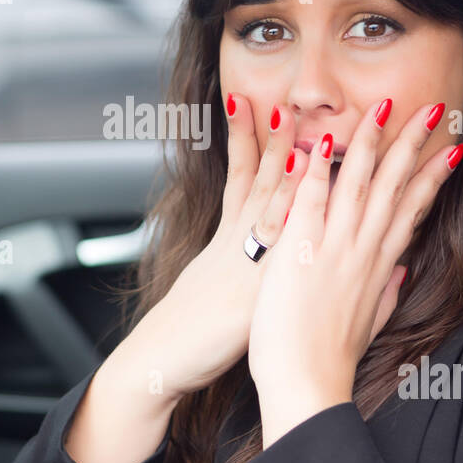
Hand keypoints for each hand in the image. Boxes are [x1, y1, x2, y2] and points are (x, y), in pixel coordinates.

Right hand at [123, 92, 305, 400]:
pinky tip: (306, 207)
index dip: (248, 140)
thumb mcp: (214, 291)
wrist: (156, 364)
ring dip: (285, 167)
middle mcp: (234, 246)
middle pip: (257, 182)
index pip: (242, 180)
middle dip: (271, 140)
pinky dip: (292, 229)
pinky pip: (276, 257)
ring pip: (267, 207)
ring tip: (295, 130)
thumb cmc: (189, 336)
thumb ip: (240, 268)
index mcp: (227, 244)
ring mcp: (243, 267)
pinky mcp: (250, 296)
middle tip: (284, 98)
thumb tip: (257, 255)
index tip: (257, 103)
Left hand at [244, 99, 462, 445]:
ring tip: (382, 108)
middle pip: (393, 186)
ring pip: (356, 184)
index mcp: (379, 268)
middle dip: (413, 143)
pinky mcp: (299, 252)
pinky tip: (322, 141)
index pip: (412, 210)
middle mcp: (362, 252)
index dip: (432, 176)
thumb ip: (387, 293)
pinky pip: (309, 201)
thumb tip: (400, 272)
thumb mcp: (370, 324)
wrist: (305, 384)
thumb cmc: (330, 358)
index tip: (451, 148)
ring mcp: (332, 249)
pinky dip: (315, 171)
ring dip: (369, 142)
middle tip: (432, 108)